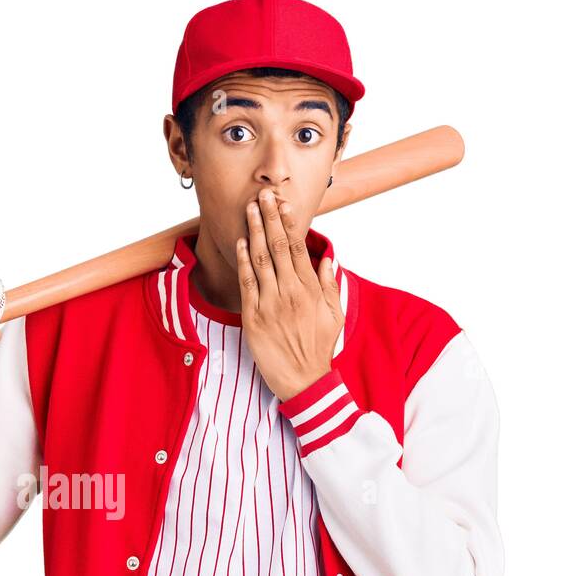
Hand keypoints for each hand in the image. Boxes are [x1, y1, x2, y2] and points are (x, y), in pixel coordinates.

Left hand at [235, 189, 343, 401]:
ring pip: (261, 260)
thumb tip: (329, 259)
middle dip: (270, 218)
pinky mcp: (254, 318)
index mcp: (311, 289)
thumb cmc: (318, 348)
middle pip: (279, 247)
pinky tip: (241, 242)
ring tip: (250, 209)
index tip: (283, 204)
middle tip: (263, 195)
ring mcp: (271, 304)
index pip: (298, 248)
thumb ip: (330, 285)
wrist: (303, 380)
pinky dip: (243, 261)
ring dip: (255, 231)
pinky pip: (247, 283)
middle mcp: (291, 292)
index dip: (289, 223)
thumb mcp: (334, 316)